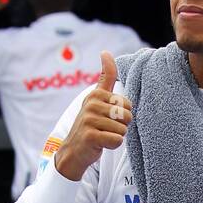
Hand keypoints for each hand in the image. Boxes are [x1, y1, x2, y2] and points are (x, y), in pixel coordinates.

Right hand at [55, 51, 131, 182]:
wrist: (73, 150)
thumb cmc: (90, 124)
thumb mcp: (96, 99)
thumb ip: (105, 78)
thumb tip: (106, 52)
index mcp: (96, 94)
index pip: (128, 104)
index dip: (123, 114)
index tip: (108, 117)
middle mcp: (91, 104)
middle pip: (127, 116)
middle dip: (121, 126)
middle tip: (106, 129)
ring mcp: (89, 119)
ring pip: (122, 130)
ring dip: (116, 137)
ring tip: (102, 136)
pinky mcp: (90, 136)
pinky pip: (117, 140)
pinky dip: (112, 145)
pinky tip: (101, 144)